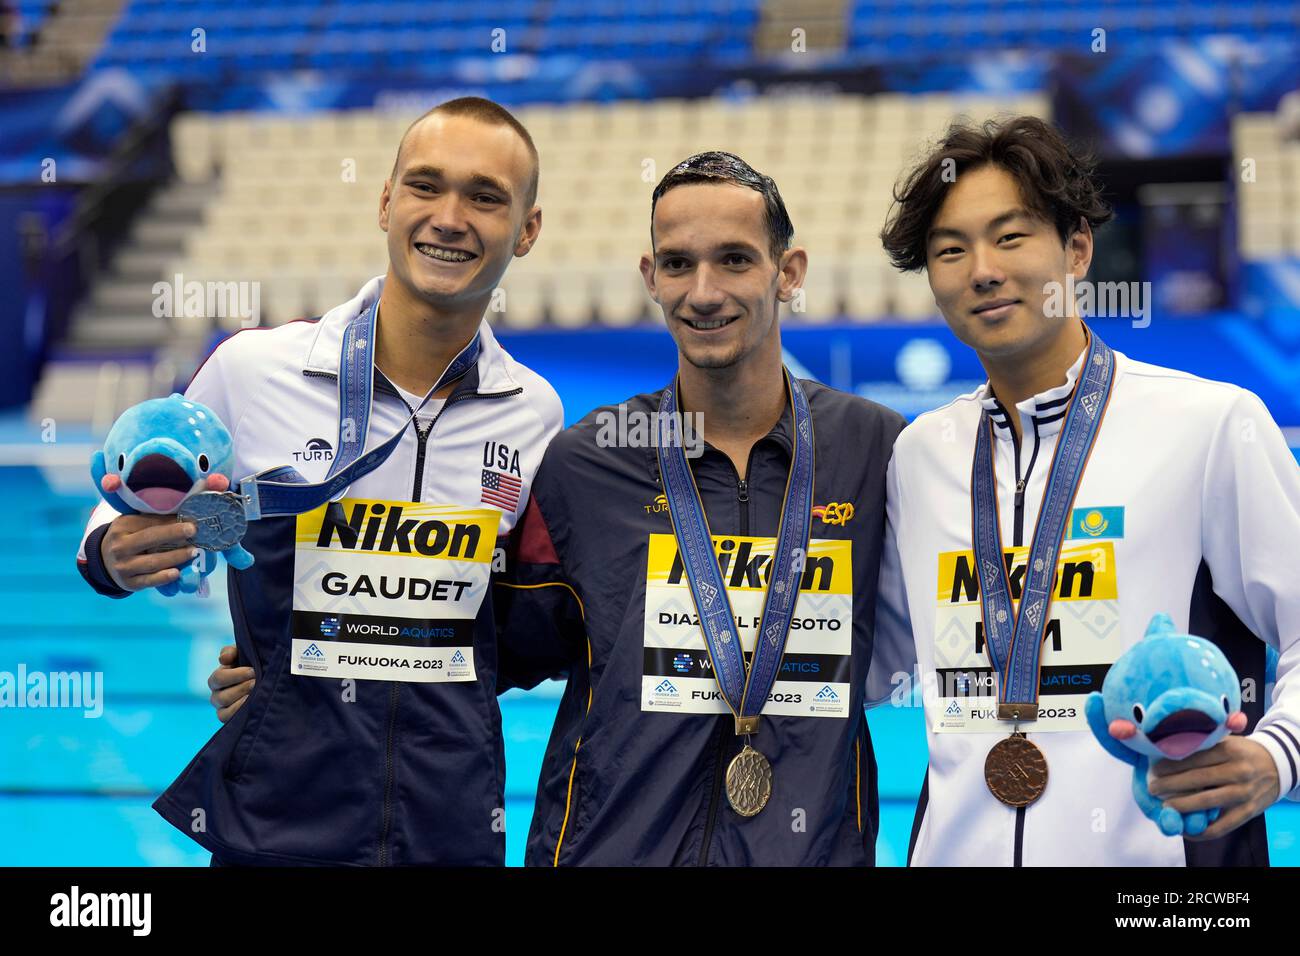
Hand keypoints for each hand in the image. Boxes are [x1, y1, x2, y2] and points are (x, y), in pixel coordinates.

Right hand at [100, 514, 197, 591]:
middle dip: (173, 534)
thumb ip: (152, 520)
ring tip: (194, 552)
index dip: (170, 522)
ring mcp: (123, 567)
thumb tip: (183, 517)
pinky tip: (177, 573)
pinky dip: (163, 578)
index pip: (148, 522)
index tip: (190, 521)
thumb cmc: (127, 538)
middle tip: (193, 531)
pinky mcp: (129, 583)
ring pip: (152, 562)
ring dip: (175, 557)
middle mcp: (120, 547)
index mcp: (121, 527)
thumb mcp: (132, 524)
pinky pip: (149, 581)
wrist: (105, 561)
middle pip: (150, 539)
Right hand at [208, 644, 255, 722]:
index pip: (218, 678)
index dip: (235, 675)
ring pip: (225, 712)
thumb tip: (223, 659)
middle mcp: (217, 696)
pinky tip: (254, 705)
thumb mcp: (241, 654)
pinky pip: (231, 721)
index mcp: (217, 679)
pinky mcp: (231, 721)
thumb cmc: (251, 664)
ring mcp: (223, 710)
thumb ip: (231, 652)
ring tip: (255, 694)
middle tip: (256, 683)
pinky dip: (242, 714)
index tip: (253, 671)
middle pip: (222, 697)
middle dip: (241, 689)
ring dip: (241, 703)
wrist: (265, 679)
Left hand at [1148, 735, 1279, 839]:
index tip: (1153, 769)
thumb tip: (1167, 749)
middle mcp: (1238, 771)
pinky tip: (1186, 829)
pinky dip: (1202, 830)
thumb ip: (1203, 745)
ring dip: (1182, 806)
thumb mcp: (1227, 741)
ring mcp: (1244, 793)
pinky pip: (1223, 826)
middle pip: (1197, 779)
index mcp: (1229, 750)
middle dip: (1170, 784)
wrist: (1277, 766)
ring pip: (1207, 802)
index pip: (1194, 758)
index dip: (1171, 765)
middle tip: (1152, 788)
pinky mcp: (1248, 811)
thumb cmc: (1242, 752)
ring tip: (1165, 806)